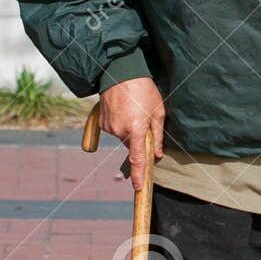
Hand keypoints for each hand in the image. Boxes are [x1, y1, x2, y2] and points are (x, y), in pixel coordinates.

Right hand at [98, 76, 164, 190]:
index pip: (137, 158)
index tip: (138, 187)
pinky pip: (115, 129)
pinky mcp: (102, 123)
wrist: (119, 71)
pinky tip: (123, 109)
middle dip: (139, 137)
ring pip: (123, 137)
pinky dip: (120, 123)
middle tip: (144, 118)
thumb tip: (157, 154)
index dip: (139, 174)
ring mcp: (109, 127)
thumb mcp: (158, 111)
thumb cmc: (143, 90)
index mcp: (135, 129)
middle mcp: (119, 131)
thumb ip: (157, 136)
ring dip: (130, 129)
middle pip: (132, 145)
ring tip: (133, 109)